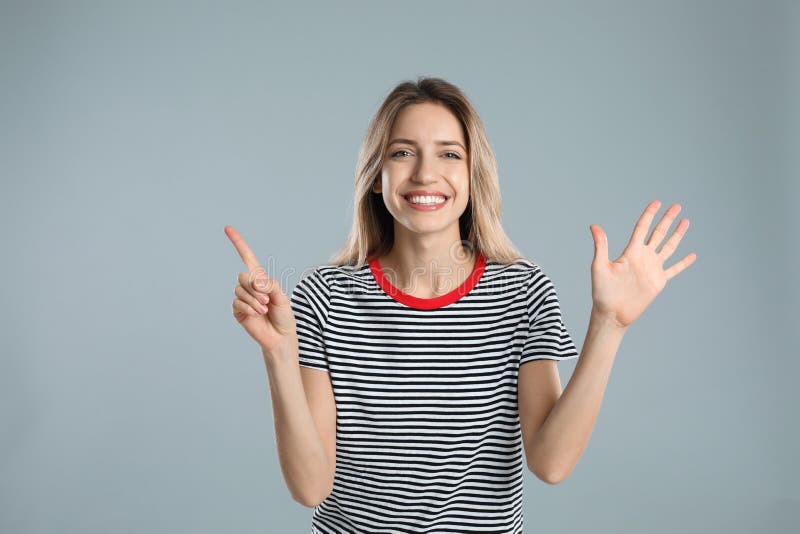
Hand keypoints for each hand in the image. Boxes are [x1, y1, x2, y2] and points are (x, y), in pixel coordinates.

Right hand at [224, 226, 296, 353]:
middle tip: (267, 299)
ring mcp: (242, 299)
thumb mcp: (282, 296)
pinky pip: (238, 303)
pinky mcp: (238, 311)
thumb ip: (270, 285)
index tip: (228, 229)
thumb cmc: (284, 315)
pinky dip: (249, 308)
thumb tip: (256, 281)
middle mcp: (250, 287)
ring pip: (240, 291)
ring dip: (254, 300)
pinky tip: (257, 314)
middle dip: (255, 287)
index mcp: (261, 279)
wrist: (280, 336)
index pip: (247, 258)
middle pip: (243, 276)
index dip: (238, 244)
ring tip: (265, 309)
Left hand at [588, 200, 696, 328]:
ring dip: (677, 235)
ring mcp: (652, 269)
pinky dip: (683, 262)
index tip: (657, 202)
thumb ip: (601, 246)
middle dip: (667, 219)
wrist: (612, 313)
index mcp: (630, 252)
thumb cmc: (602, 291)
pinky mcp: (658, 282)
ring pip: (669, 247)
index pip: (642, 228)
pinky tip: (692, 255)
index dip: (649, 214)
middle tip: (677, 206)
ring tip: (685, 221)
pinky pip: (674, 269)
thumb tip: (594, 226)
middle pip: (658, 233)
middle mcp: (643, 257)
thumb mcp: (599, 266)